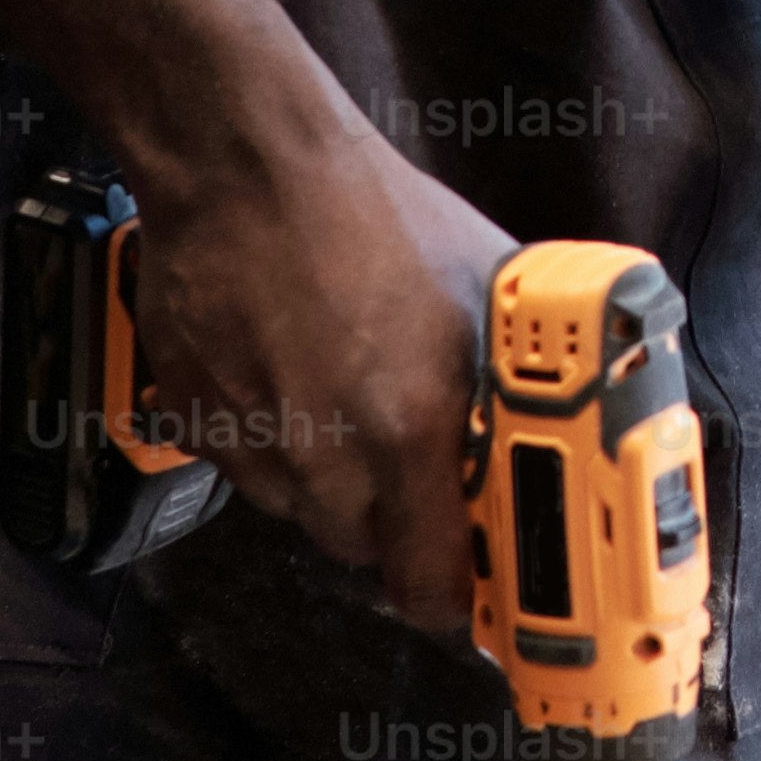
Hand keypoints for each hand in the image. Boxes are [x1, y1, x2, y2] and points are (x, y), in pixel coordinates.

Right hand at [132, 95, 509, 640]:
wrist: (246, 165)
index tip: (472, 580)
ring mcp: (251, 445)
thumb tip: (564, 419)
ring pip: (302, 511)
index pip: (430, 587)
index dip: (456, 595)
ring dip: (330, 479)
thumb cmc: (372, 213)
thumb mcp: (484, 286)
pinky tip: (286, 372)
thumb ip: (515, 374)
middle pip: (366, 550)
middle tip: (408, 456)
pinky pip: (246, 467)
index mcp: (410, 430)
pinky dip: (269, 441)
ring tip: (341, 391)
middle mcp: (326, 456)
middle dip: (394, 518)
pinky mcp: (196, 424)